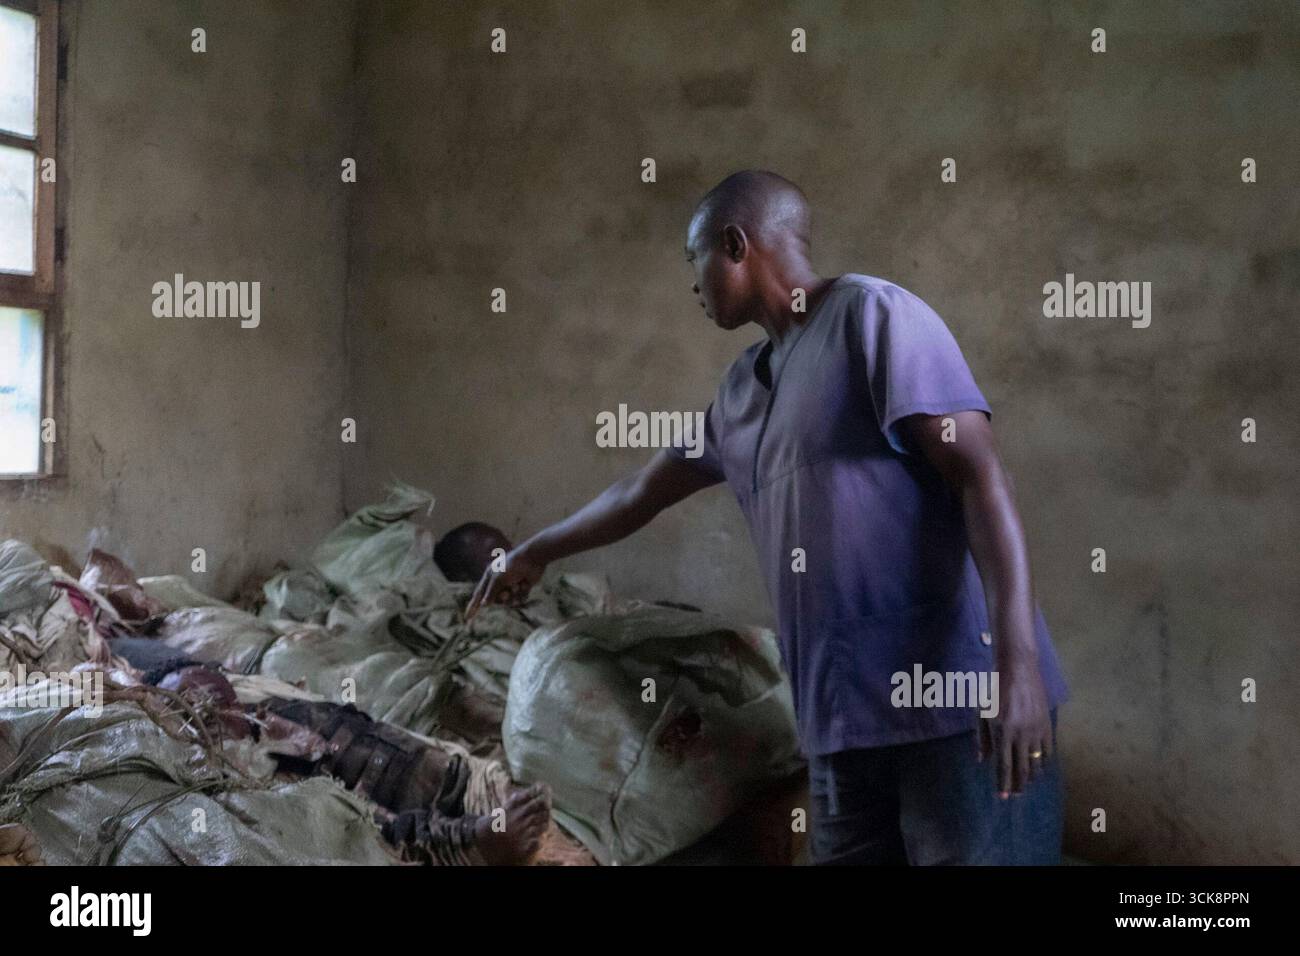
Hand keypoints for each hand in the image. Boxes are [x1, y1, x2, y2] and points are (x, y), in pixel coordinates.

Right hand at [465, 546, 546, 620]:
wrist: (532, 559)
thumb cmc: (512, 566)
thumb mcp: (498, 579)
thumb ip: (490, 593)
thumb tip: (484, 605)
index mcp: (489, 577)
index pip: (478, 595)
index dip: (473, 607)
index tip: (467, 619)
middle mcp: (499, 582)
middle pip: (496, 600)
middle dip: (503, 598)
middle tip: (508, 591)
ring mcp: (511, 585)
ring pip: (509, 602)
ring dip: (514, 595)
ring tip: (518, 585)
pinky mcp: (522, 587)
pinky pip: (520, 599)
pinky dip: (522, 594)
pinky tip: (525, 584)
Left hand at [978, 662, 1052, 798]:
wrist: (1018, 669)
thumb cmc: (994, 689)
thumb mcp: (982, 712)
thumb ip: (982, 738)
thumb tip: (983, 760)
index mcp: (1002, 731)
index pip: (1004, 765)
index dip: (1003, 782)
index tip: (1003, 796)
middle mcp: (1021, 734)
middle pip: (1021, 768)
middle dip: (1018, 784)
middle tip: (1016, 795)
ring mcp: (1036, 730)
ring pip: (1036, 761)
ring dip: (1031, 775)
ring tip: (1026, 783)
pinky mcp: (1047, 724)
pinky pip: (1047, 749)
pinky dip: (1043, 761)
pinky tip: (1039, 766)